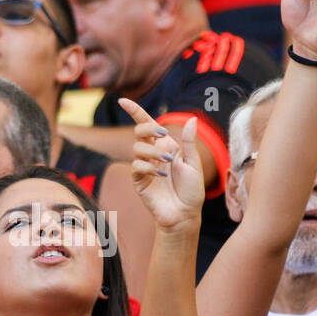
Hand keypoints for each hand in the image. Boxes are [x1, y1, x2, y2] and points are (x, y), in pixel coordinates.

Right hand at [127, 98, 204, 231]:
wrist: (185, 214)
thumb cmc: (191, 191)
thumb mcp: (194, 164)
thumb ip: (189, 142)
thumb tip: (192, 119)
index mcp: (166, 146)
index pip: (147, 124)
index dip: (134, 111)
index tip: (122, 100)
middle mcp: (153, 154)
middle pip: (139, 132)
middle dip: (147, 129)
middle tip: (162, 135)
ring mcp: (144, 167)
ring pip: (138, 148)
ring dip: (152, 152)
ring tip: (167, 163)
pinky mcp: (139, 181)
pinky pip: (136, 167)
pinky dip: (148, 167)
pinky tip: (161, 175)